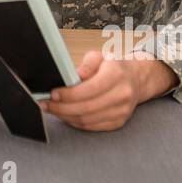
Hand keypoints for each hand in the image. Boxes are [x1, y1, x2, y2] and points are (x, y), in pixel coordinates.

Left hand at [40, 50, 176, 131]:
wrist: (135, 80)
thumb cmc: (113, 66)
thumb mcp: (100, 56)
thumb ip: (87, 64)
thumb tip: (74, 77)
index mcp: (117, 75)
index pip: (90, 89)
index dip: (69, 94)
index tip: (52, 94)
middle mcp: (122, 95)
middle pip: (86, 108)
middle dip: (61, 108)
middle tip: (45, 104)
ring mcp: (122, 111)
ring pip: (88, 120)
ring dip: (66, 116)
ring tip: (52, 109)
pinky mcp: (118, 122)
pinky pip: (92, 127)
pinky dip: (75, 122)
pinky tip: (65, 115)